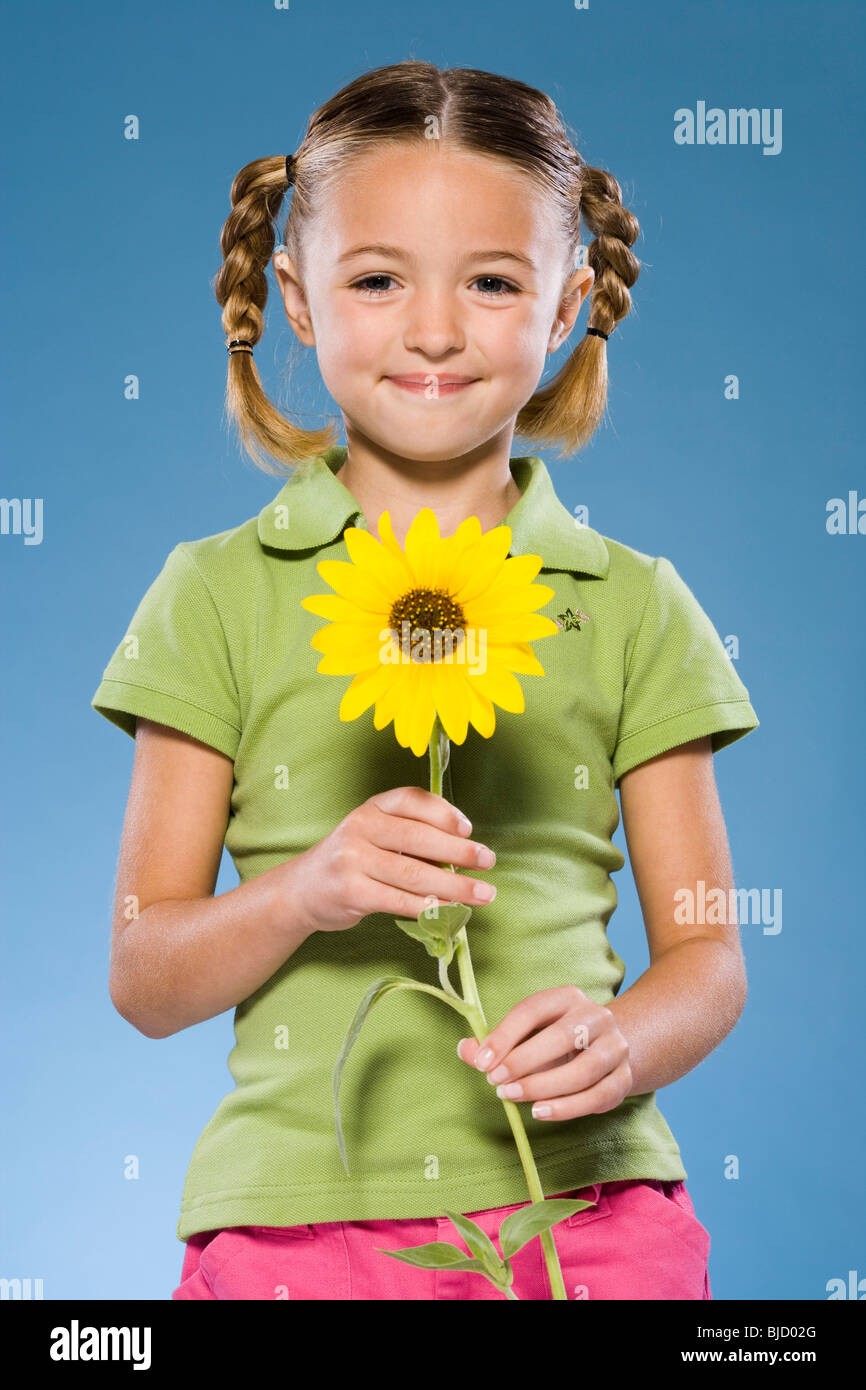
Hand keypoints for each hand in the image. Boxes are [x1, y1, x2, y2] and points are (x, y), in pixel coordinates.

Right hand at [291, 786, 496, 933]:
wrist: (301, 889)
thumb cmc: (352, 859)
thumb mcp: (374, 833)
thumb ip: (410, 834)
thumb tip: (464, 850)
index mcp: (372, 808)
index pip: (412, 800)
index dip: (444, 812)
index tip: (469, 829)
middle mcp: (361, 827)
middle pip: (418, 838)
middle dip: (459, 852)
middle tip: (488, 861)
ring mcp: (353, 860)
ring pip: (414, 874)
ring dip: (454, 886)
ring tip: (483, 894)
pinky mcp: (352, 892)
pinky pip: (399, 900)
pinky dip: (429, 907)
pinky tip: (450, 911)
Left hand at [457, 986, 632, 1119]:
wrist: (607, 1049)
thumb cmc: (555, 1041)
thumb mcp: (526, 1034)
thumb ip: (494, 1043)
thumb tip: (466, 1050)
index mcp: (567, 997)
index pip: (533, 1009)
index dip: (505, 1035)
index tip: (481, 1061)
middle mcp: (596, 1017)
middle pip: (562, 1037)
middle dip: (524, 1060)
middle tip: (496, 1082)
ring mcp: (615, 1047)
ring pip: (583, 1069)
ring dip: (544, 1086)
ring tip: (513, 1097)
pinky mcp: (623, 1078)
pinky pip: (597, 1095)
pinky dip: (567, 1107)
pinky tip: (539, 1111)